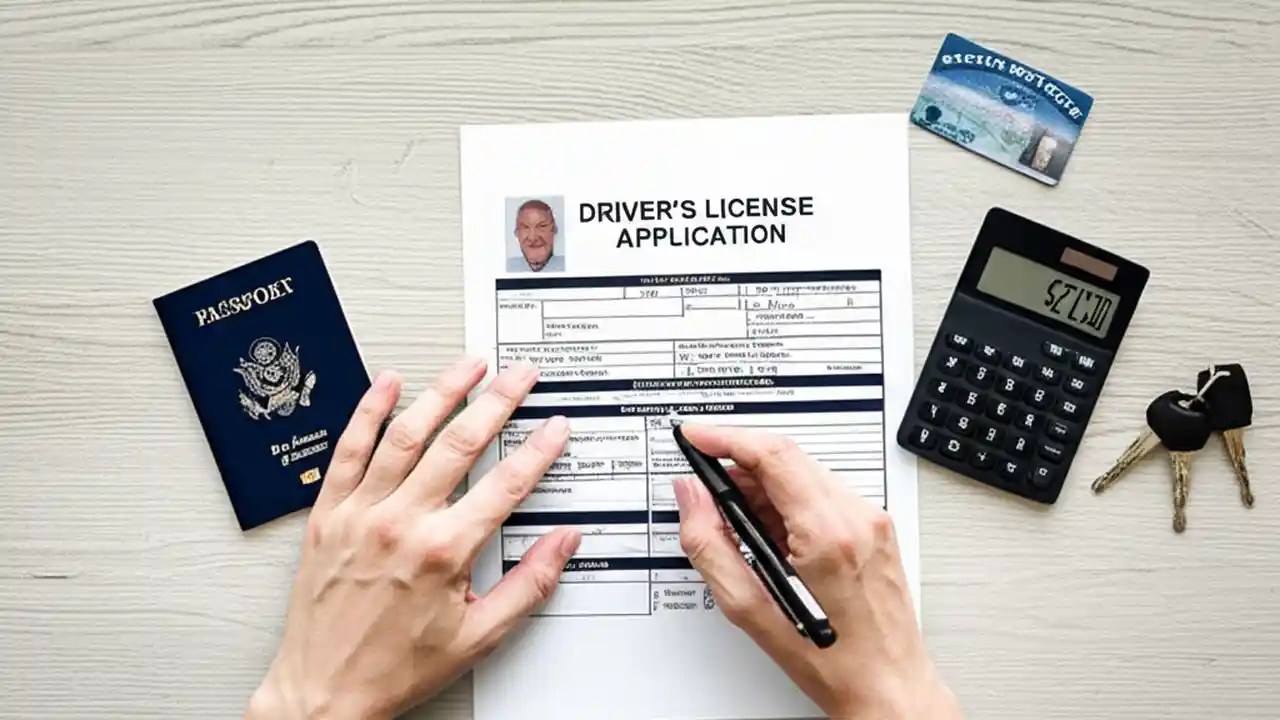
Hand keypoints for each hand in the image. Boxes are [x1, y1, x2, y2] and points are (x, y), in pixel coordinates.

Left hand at [245, 357, 579, 719]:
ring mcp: (360, 514)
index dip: (538, 449)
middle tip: (520, 376)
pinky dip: (368, 412)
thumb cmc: (394, 669)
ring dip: (442, 392)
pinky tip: (388, 384)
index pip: (506, 484)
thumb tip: (563, 544)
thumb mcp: (478, 637)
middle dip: (498, 401)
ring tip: (468, 365)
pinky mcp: (326, 515)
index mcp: (443, 553)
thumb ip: (528, 585)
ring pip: (406, 435)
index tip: (555, 427)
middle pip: (460, 444)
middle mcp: (401, 524)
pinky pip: (348, 450)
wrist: (323, 693)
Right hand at [673, 424, 960, 719]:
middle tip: (708, 488)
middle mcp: (857, 518)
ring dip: (764, 485)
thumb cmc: (833, 662)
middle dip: (740, 463)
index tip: (698, 437)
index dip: (727, 438)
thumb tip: (692, 499)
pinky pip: (824, 492)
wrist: (888, 687)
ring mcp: (872, 520)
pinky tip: (774, 534)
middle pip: (788, 457)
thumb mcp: (752, 610)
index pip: (772, 455)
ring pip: (805, 472)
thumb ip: (711, 546)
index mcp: (827, 534)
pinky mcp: (877, 527)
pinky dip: (790, 501)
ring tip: (741, 525)